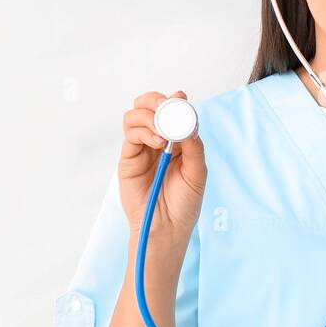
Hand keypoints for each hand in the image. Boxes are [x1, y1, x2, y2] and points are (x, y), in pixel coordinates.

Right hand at [118, 90, 206, 239]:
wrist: (167, 228)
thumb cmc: (184, 205)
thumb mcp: (197, 174)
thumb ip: (194, 148)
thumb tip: (190, 125)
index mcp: (177, 142)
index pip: (172, 112)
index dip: (175, 102)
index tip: (181, 98)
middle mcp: (157, 141)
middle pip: (148, 107)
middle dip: (155, 101)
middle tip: (166, 106)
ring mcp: (141, 149)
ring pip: (134, 116)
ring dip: (148, 114)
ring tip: (162, 128)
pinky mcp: (128, 160)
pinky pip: (130, 136)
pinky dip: (143, 131)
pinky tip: (158, 142)